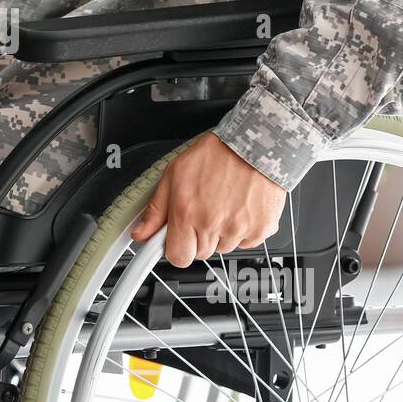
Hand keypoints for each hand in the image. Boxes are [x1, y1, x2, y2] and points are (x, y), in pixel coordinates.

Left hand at [131, 132, 286, 266]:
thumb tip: (141, 233)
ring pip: (223, 248)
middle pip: (200, 253)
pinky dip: (243, 230)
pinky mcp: (261, 230)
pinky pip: (247, 242)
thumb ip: (156, 209)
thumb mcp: (174, 174)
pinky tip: (240, 207)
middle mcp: (212, 225)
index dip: (177, 247)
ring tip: (224, 203)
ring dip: (221, 233)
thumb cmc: (216, 155)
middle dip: (199, 237)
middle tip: (204, 210)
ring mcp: (239, 230)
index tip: (179, 237)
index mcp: (187, 214)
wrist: (255, 144)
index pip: (177, 257)